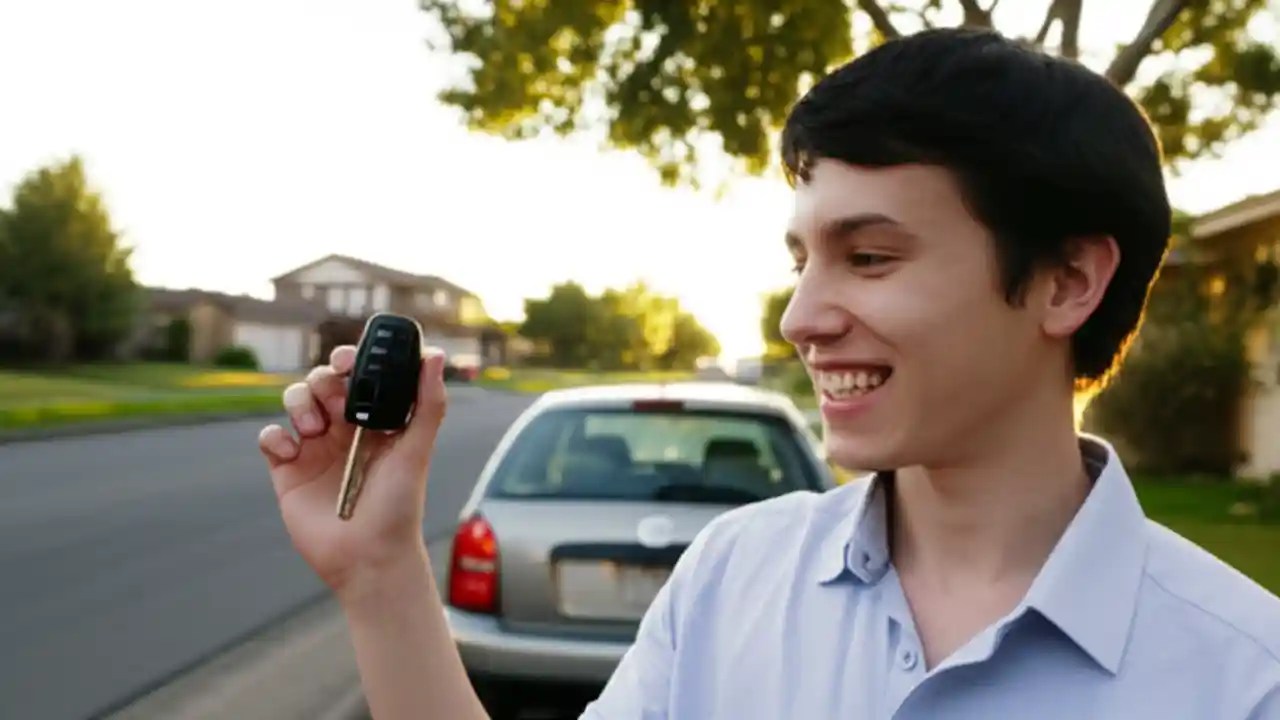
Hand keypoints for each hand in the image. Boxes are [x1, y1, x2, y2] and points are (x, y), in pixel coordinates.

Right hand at [257, 344, 447, 596]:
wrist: (368, 557)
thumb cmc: (399, 507)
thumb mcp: (417, 450)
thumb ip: (428, 403)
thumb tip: (437, 356)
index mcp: (376, 420)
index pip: (358, 376)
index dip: (349, 360)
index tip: (348, 359)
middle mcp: (344, 430)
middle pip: (323, 382)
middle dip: (324, 380)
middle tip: (336, 403)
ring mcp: (314, 448)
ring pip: (295, 401)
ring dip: (300, 402)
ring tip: (315, 430)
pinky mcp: (288, 471)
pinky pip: (270, 437)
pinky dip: (274, 436)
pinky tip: (293, 452)